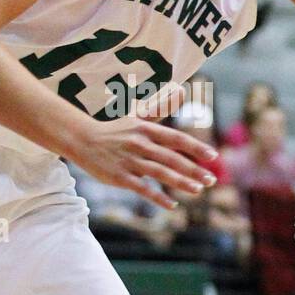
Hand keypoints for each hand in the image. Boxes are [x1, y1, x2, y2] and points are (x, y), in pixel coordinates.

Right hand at [67, 112, 218, 210]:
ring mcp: (129, 161)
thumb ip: (161, 106)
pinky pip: (141, 189)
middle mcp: (139, 144)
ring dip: (180, 182)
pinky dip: (157, 197)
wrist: (81, 139)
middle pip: (171, 158)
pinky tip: (172, 205)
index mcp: (146, 129)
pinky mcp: (119, 177)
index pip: (176, 139)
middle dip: (193, 170)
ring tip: (198, 190)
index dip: (195, 147)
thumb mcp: (138, 116)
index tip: (213, 156)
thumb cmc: (115, 129)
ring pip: (158, 173)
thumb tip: (181, 89)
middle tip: (212, 179)